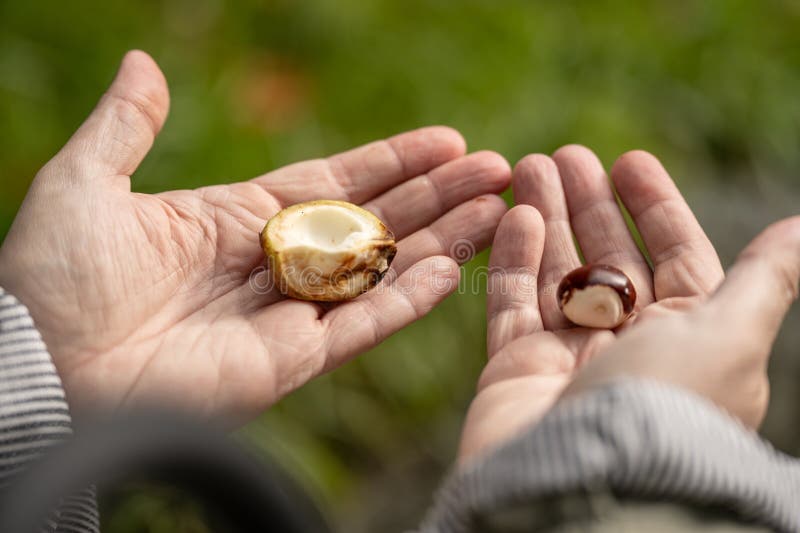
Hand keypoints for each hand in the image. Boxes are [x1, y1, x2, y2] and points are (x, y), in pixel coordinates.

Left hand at [0, 51, 510, 419]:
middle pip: (374, 223)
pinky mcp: (287, 363)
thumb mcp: (85, 181)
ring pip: (381, 272)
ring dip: (441, 241)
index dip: (393, 161)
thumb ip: (128, 125)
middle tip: (496, 170)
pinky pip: (361, 327)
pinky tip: (453, 268)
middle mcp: (273, 265)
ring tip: (496, 209)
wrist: (35, 364)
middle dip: (438, 195)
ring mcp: (285, 315)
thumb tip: (143, 61)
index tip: (447, 141)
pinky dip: (407, 301)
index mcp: (236, 219)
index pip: (336, 183)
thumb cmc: (50, 274)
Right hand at [459, 145, 799, 461]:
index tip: (629, 160)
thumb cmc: (666, 406)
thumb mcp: (730, 334)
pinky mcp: (517, 367)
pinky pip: (513, 303)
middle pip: (607, 258)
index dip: (656, 206)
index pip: (674, 255)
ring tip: (528, 166)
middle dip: (589, 204)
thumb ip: (763, 279)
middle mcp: (630, 346)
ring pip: (556, 272)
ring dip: (547, 217)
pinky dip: (514, 259)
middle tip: (564, 154)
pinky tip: (517, 215)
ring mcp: (569, 356)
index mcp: (689, 336)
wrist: (583, 484)